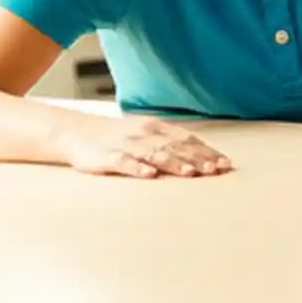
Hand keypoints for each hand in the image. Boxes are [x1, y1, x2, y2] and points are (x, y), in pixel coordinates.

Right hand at [59, 114, 231, 178]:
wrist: (76, 132)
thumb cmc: (117, 136)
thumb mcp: (146, 133)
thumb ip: (170, 142)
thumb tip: (201, 155)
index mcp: (156, 127)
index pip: (187, 140)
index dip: (207, 151)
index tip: (225, 163)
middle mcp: (144, 134)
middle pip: (175, 147)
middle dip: (198, 159)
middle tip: (217, 170)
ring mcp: (126, 145)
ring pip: (154, 154)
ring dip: (174, 163)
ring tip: (191, 173)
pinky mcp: (107, 157)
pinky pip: (124, 163)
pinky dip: (138, 168)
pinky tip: (150, 175)